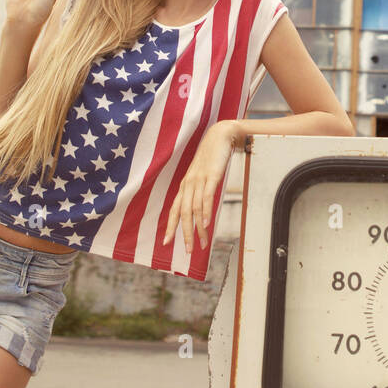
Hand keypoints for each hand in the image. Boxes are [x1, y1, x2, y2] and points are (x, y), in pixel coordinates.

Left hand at [163, 122, 236, 253]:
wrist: (220, 136)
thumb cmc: (212, 156)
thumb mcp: (204, 176)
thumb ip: (201, 191)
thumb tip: (202, 208)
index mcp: (185, 185)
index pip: (175, 210)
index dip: (170, 227)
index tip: (166, 243)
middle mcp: (188, 184)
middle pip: (183, 214)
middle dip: (184, 234)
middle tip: (187, 251)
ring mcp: (199, 180)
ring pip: (195, 210)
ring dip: (198, 229)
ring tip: (202, 244)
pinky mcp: (211, 176)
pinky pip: (206, 198)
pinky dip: (205, 212)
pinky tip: (206, 224)